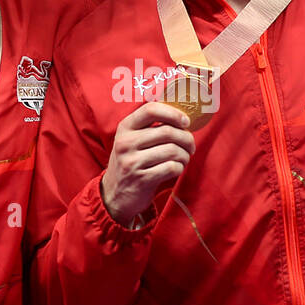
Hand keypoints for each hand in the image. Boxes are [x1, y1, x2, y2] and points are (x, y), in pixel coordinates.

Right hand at [100, 101, 194, 226]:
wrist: (114, 194)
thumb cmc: (131, 163)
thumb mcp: (132, 140)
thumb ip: (151, 127)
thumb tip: (182, 118)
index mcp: (125, 127)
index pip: (151, 110)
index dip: (173, 113)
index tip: (186, 122)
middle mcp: (126, 142)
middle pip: (167, 131)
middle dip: (186, 139)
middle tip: (190, 146)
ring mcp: (132, 161)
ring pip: (172, 150)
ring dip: (185, 155)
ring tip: (184, 158)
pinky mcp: (141, 179)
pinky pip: (171, 167)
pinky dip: (180, 168)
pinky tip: (176, 169)